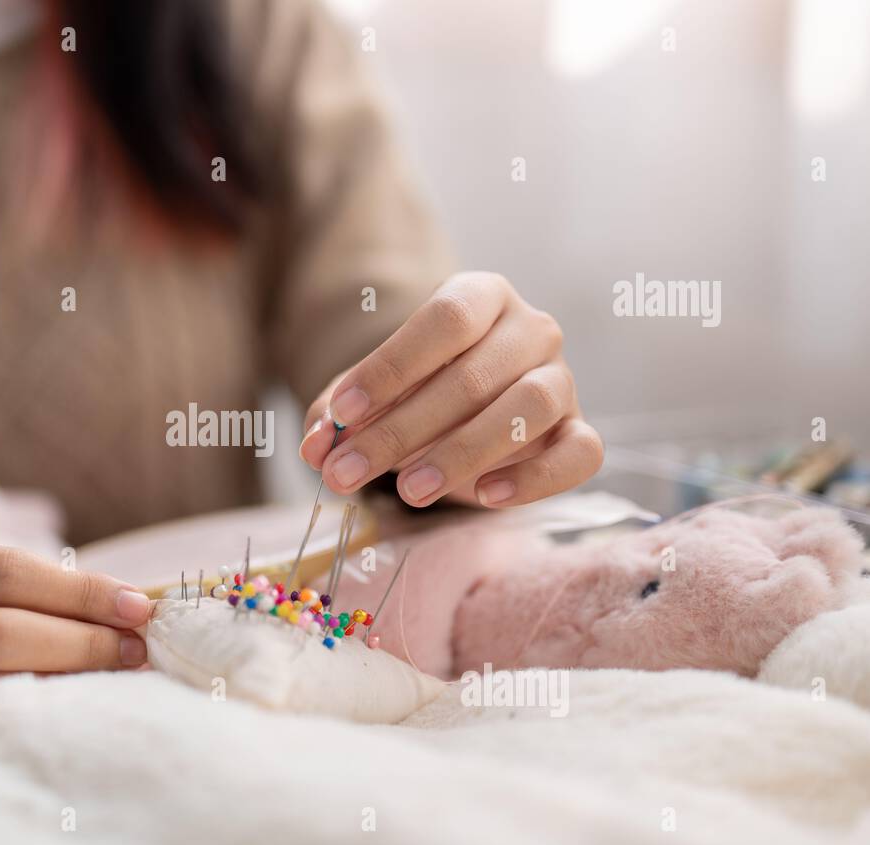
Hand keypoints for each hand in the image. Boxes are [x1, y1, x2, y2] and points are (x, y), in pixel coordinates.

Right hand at [0, 539, 150, 743]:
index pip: (1, 570)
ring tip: (113, 683)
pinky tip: (63, 717)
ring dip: (59, 687)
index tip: (138, 607)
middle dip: (78, 642)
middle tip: (134, 652)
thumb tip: (132, 610)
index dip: (76, 590)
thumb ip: (35, 590)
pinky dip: (21, 722)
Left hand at [299, 272, 602, 507]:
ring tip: (408, 491)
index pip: (444, 321)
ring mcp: (563, 378)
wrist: (470, 417)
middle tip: (347, 473)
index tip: (342, 416)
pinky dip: (534, 478)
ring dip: (461, 454)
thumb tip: (316, 446)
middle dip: (401, 431)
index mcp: (481, 296)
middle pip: (473, 375)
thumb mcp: (369, 398)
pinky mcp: (579, 431)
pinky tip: (485, 496)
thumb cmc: (416, 395)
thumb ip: (338, 416)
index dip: (390, 368)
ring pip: (528, 409)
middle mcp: (531, 328)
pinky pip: (579, 453)